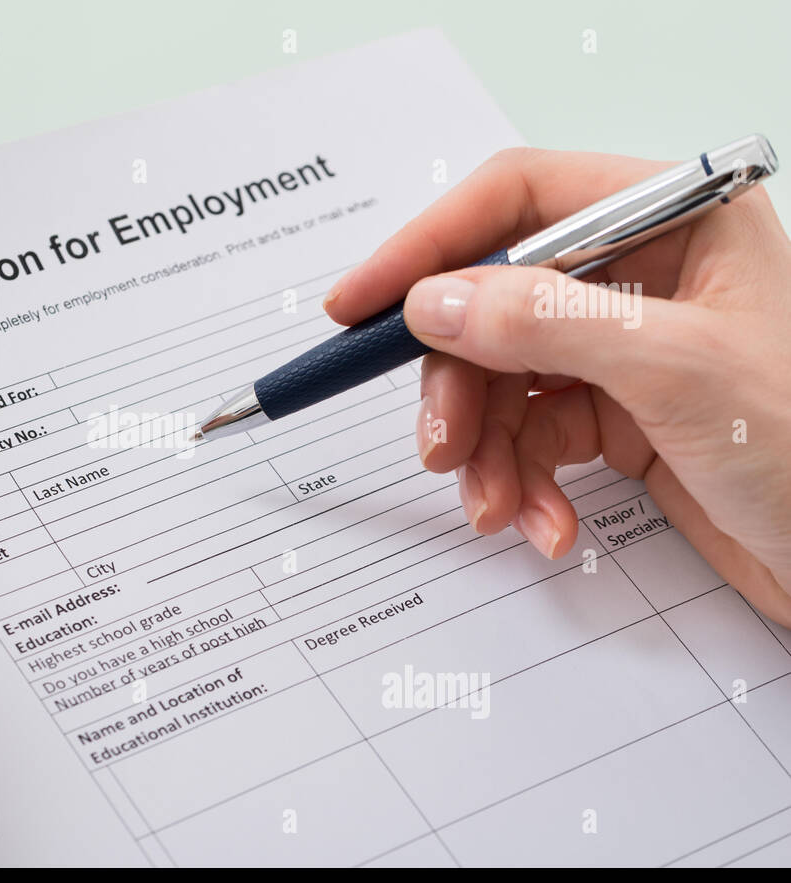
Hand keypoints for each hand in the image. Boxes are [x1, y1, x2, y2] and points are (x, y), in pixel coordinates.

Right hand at [324, 147, 790, 626]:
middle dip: (459, 384)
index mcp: (677, 221)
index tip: (363, 300)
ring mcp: (625, 349)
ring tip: (496, 505)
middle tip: (443, 445)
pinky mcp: (617, 416)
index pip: (520, 200)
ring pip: (500, 378)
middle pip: (494, 303)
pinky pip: (529, 435)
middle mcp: (643, 276)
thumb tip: (437, 300)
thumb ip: (548, 323)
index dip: (430, 245)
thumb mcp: (679, 373)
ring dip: (484, 450)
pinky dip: (520, 482)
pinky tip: (542, 521)